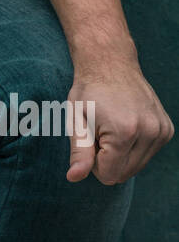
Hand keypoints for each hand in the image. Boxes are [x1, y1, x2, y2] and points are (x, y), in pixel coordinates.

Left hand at [65, 60, 172, 184]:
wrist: (111, 63)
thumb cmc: (89, 91)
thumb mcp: (76, 120)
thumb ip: (79, 152)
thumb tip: (74, 177)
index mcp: (124, 132)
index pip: (109, 175)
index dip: (94, 164)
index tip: (90, 140)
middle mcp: (149, 132)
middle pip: (125, 174)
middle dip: (108, 161)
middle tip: (99, 134)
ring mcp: (161, 130)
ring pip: (137, 167)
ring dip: (121, 155)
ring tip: (112, 128)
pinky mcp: (166, 129)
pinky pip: (147, 155)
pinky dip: (134, 147)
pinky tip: (126, 125)